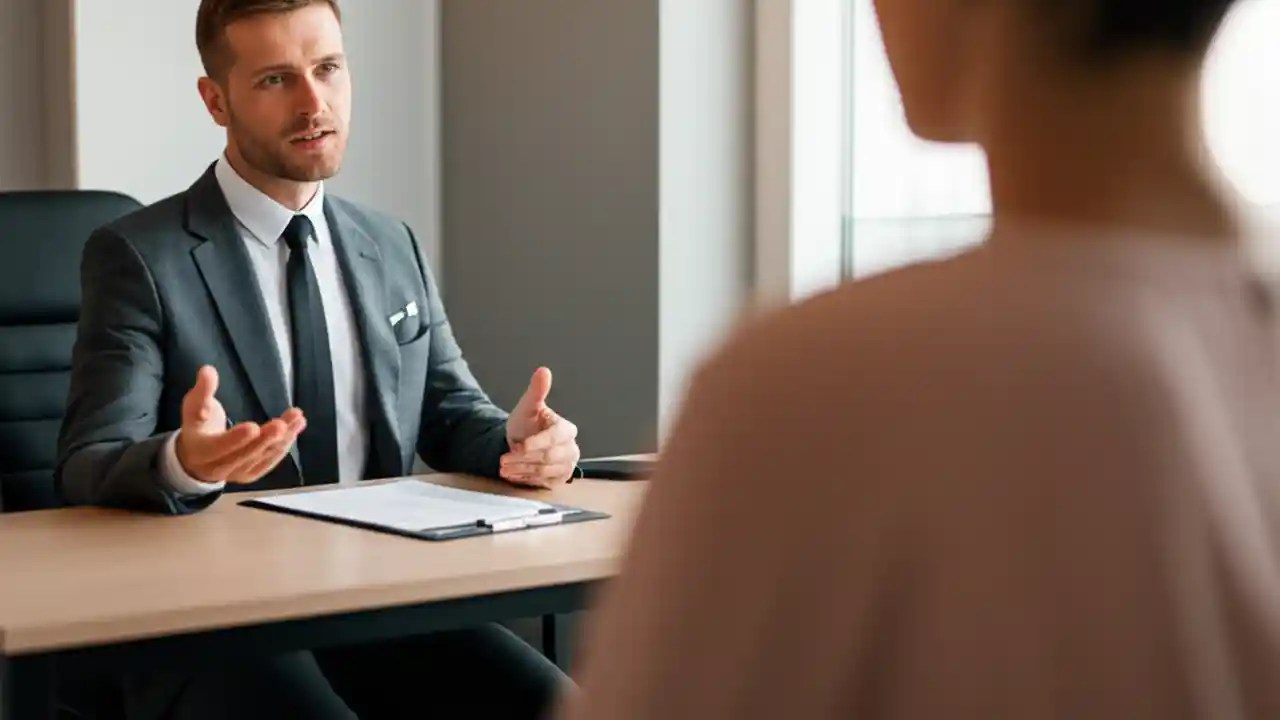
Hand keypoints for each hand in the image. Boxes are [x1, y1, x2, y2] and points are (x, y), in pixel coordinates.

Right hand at [175, 366, 306, 484]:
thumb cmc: (197, 425)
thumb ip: (202, 390)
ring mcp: (238, 474)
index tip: (253, 427)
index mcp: (202, 450)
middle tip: (282, 424)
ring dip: (282, 439)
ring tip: (297, 419)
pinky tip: (296, 429)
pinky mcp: (252, 473)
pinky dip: (284, 445)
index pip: (219, 447)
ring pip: (262, 457)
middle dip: (266, 439)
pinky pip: (270, 461)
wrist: (196, 457)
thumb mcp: (193, 405)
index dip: (236, 439)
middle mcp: (219, 467)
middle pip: (246, 455)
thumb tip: (207, 370)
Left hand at [502, 367, 580, 487]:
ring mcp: (566, 466)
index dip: (536, 443)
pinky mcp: (558, 480)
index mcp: (566, 430)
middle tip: (503, 460)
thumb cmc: (528, 424)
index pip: (554, 438)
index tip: (517, 447)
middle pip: (549, 457)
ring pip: (544, 471)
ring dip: (521, 470)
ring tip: (504, 468)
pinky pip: (543, 482)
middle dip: (524, 459)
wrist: (523, 443)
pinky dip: (526, 479)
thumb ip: (536, 391)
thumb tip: (543, 371)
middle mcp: (571, 449)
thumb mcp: (528, 406)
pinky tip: (512, 475)